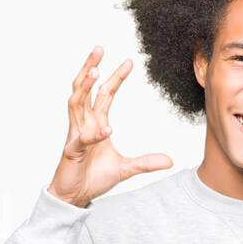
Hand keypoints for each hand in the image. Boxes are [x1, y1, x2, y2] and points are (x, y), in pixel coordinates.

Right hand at [48, 46, 172, 207]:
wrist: (76, 195)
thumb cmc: (94, 177)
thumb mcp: (126, 169)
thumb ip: (146, 163)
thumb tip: (170, 161)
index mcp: (96, 122)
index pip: (105, 93)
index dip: (115, 77)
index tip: (129, 61)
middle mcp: (84, 123)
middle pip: (85, 88)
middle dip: (91, 68)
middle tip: (100, 48)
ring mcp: (76, 134)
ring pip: (76, 103)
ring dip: (84, 86)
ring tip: (95, 71)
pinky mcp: (72, 150)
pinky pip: (82, 138)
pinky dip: (93, 133)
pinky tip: (106, 129)